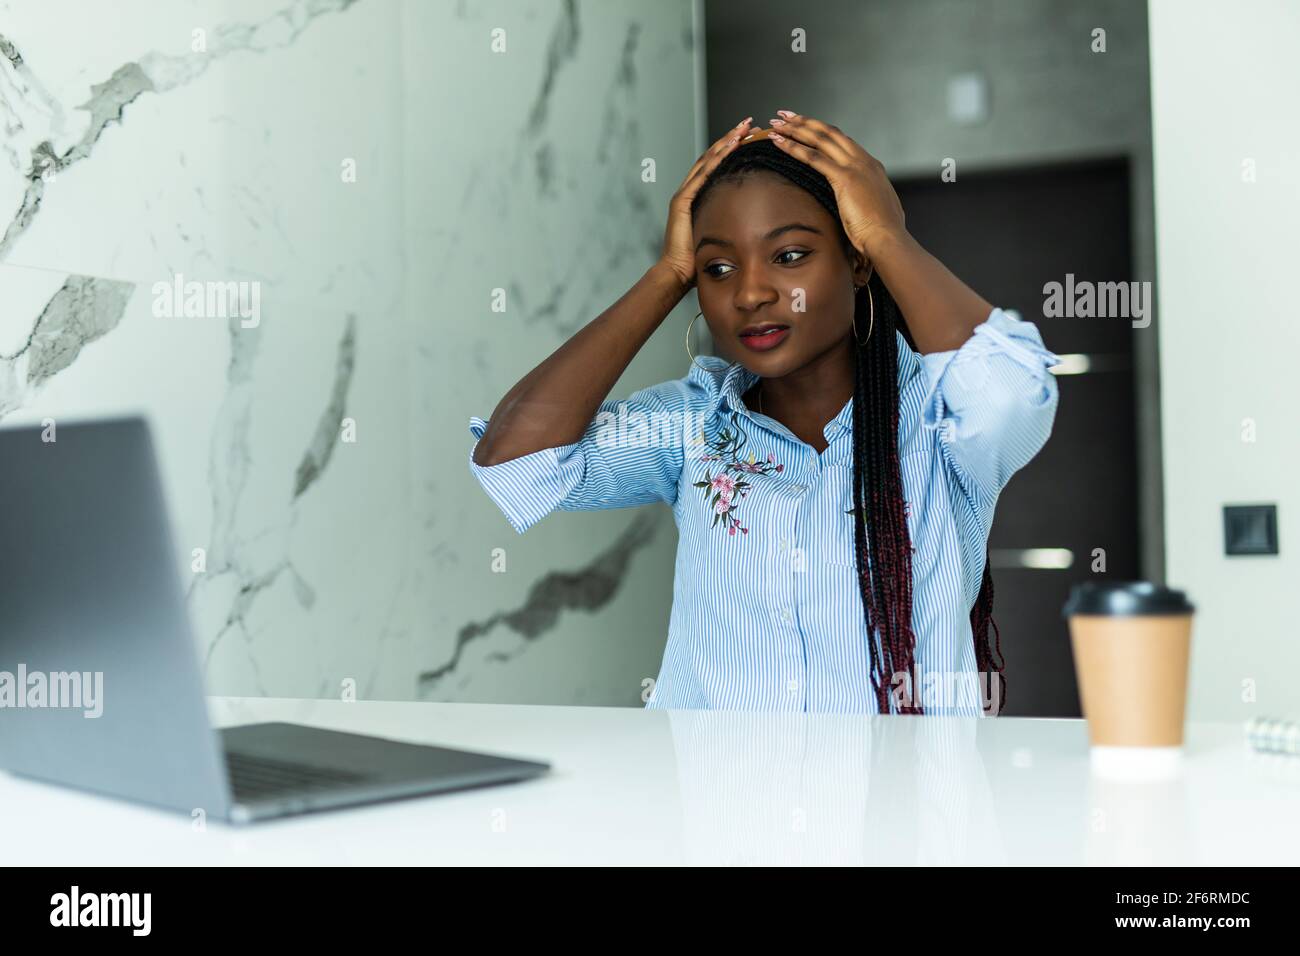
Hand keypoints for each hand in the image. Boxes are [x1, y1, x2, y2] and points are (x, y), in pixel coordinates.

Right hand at [659, 116, 753, 288]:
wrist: (679, 274)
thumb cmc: (700, 259)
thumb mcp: (721, 233)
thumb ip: (733, 221)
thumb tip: (758, 217)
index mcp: (699, 196)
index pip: (717, 165)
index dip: (733, 148)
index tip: (752, 136)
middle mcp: (689, 190)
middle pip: (712, 156)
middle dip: (731, 138)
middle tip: (750, 124)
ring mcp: (684, 194)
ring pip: (707, 160)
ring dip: (725, 143)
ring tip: (742, 129)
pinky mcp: (682, 201)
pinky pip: (701, 175)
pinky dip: (716, 159)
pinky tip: (730, 148)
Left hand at [764, 111, 906, 259]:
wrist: (888, 238)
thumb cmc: (883, 232)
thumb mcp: (877, 209)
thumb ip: (868, 201)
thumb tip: (864, 206)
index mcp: (871, 166)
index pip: (842, 141)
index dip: (821, 132)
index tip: (806, 126)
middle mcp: (863, 161)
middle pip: (829, 133)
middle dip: (805, 122)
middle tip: (785, 115)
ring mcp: (855, 167)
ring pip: (820, 139)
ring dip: (795, 129)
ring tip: (776, 123)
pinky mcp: (845, 178)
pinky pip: (814, 157)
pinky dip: (794, 147)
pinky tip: (778, 142)